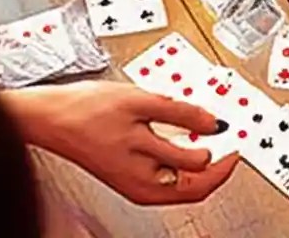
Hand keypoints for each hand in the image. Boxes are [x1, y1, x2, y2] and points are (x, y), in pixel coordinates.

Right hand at [8, 82, 239, 205]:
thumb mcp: (141, 102)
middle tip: (229, 141)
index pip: (202, 175)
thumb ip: (182, 113)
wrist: (51, 116)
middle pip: (194, 187)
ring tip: (208, 137)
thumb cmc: (85, 111)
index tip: (238, 139)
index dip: (225, 157)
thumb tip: (214, 123)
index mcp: (147, 174)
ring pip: (181, 184)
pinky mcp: (129, 177)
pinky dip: (179, 160)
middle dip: (216, 165)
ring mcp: (135, 184)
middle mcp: (142, 186)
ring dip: (199, 163)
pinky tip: (183, 140)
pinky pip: (166, 176)